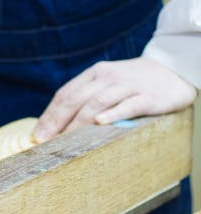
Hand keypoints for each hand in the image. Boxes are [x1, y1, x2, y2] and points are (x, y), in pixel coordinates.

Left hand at [34, 57, 196, 141]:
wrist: (174, 70)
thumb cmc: (133, 84)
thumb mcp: (107, 84)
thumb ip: (85, 98)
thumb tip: (56, 124)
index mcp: (95, 74)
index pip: (66, 94)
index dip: (50, 115)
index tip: (38, 135)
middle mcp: (108, 77)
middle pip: (77, 98)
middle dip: (58, 121)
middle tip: (46, 142)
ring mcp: (129, 85)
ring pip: (98, 103)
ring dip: (79, 123)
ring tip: (66, 141)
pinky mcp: (149, 96)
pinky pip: (129, 105)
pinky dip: (114, 114)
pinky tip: (101, 123)